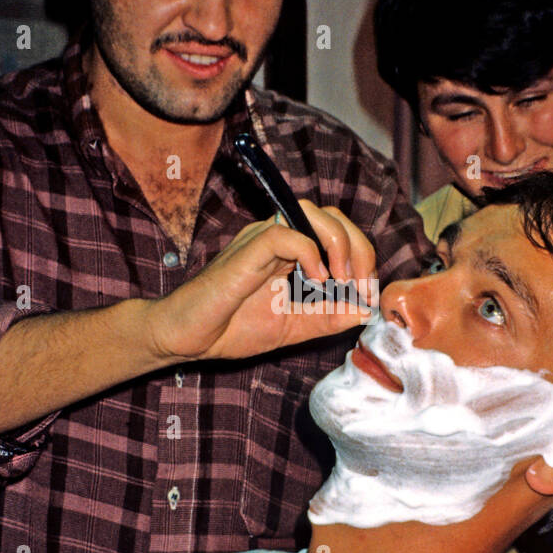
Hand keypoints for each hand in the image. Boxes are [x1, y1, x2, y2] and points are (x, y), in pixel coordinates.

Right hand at [144, 202, 375, 364]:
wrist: (186, 338)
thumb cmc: (229, 328)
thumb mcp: (294, 326)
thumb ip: (328, 317)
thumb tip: (366, 310)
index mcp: (289, 250)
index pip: (337, 232)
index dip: (361, 258)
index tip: (366, 295)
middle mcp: (277, 236)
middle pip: (332, 216)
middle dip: (359, 250)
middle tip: (361, 288)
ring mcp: (261, 239)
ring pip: (314, 214)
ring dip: (340, 246)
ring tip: (343, 282)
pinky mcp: (247, 249)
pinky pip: (287, 233)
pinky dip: (311, 253)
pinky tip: (316, 282)